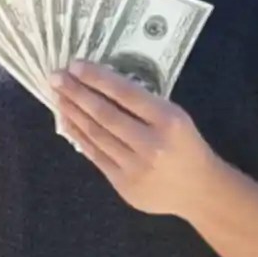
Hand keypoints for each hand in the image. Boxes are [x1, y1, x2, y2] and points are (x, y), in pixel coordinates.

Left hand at [50, 60, 220, 220]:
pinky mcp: (124, 185)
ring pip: (96, 134)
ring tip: (58, 96)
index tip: (75, 65)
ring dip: (73, 112)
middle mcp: (151, 144)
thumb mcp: (176, 116)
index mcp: (168, 120)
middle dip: (76, 93)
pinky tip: (67, 121)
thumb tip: (100, 84)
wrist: (201, 191)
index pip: (126, 94)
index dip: (97, 78)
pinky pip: (95, 155)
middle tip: (56, 77)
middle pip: (105, 114)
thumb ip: (144, 103)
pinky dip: (78, 136)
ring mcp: (135, 167)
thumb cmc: (186, 145)